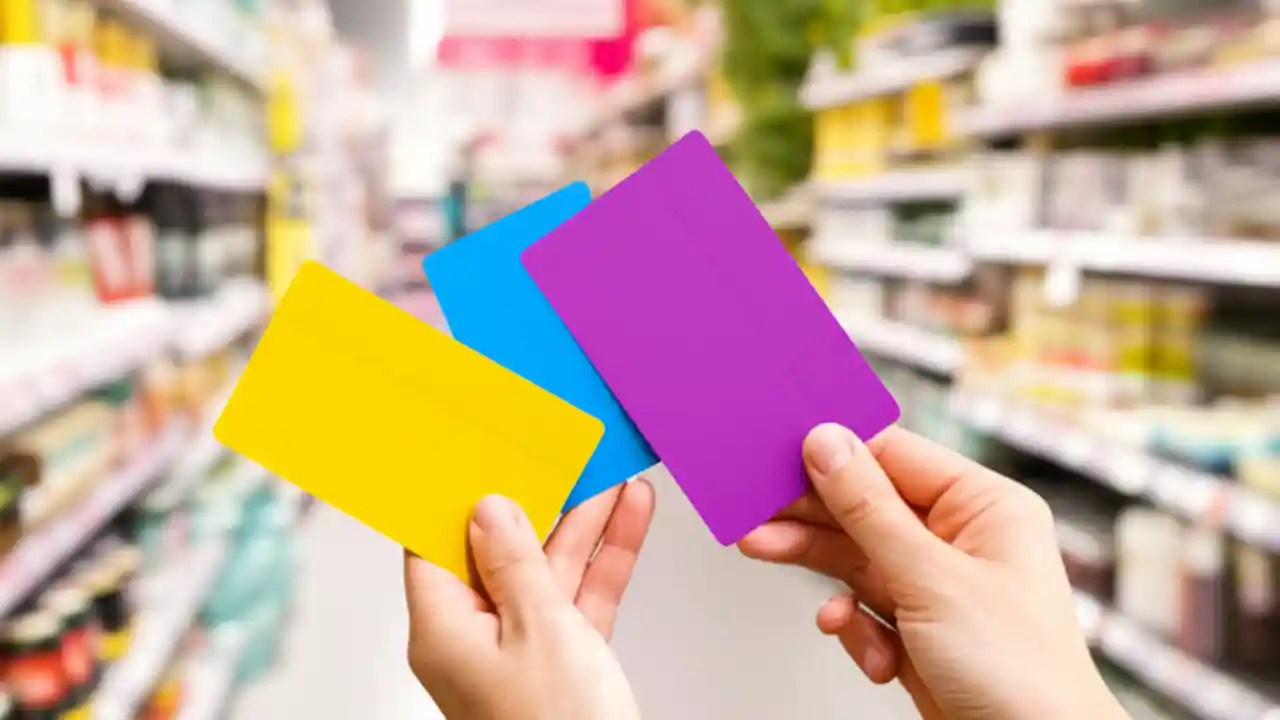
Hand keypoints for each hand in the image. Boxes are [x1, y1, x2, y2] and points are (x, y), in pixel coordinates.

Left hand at [406, 479, 655, 719]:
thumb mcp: (537, 629)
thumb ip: (516, 564)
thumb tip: (492, 511)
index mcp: (444, 630)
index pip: (436, 545)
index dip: (459, 498)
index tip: (485, 456)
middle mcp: (476, 637)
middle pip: (503, 551)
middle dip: (541, 502)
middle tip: (564, 459)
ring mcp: (522, 648)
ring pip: (550, 570)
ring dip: (585, 525)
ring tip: (612, 476)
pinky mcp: (564, 659)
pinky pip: (580, 596)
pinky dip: (606, 560)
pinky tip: (627, 520)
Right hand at [739, 425, 1126, 719]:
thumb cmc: (1019, 674)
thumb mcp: (932, 580)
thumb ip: (869, 509)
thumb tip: (826, 444)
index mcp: (986, 507)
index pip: (897, 456)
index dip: (838, 450)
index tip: (780, 446)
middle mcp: (964, 540)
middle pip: (867, 506)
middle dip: (810, 511)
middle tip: (754, 503)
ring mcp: (940, 587)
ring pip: (857, 557)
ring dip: (816, 564)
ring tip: (759, 547)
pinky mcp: (920, 630)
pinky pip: (865, 608)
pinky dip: (854, 626)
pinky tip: (857, 641)